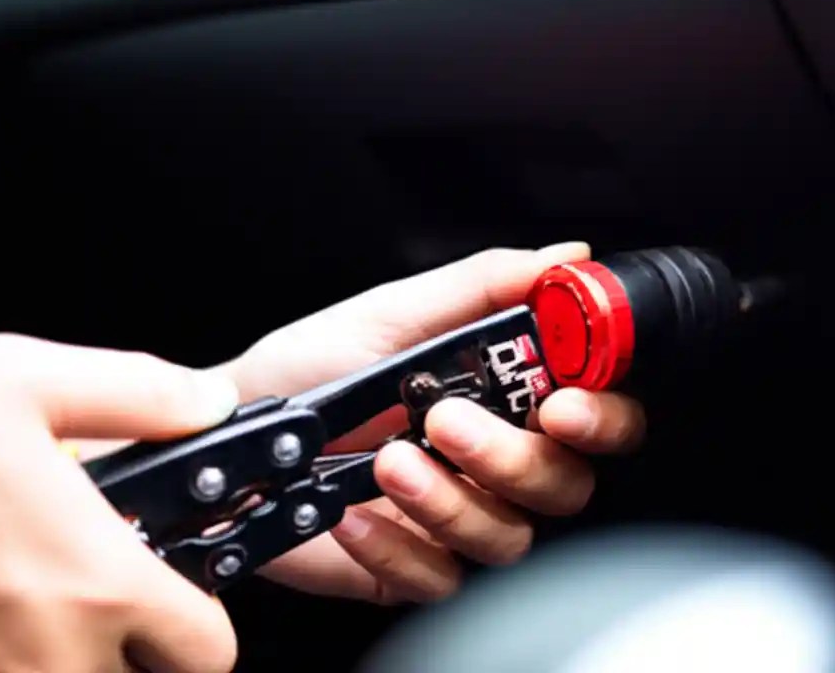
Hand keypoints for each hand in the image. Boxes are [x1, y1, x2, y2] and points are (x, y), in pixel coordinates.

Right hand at [0, 334, 241, 672]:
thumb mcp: (18, 380)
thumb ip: (138, 396)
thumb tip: (207, 406)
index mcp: (93, 585)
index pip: (208, 653)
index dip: (200, 628)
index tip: (175, 599)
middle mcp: (45, 662)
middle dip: (134, 651)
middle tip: (94, 597)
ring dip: (58, 658)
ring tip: (19, 597)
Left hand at [216, 242, 646, 603]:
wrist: (232, 436)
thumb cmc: (310, 369)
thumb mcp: (392, 312)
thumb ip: (483, 285)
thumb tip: (565, 257)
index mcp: (506, 395)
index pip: (596, 412)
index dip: (602, 413)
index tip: (565, 403)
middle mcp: (493, 461)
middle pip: (566, 483)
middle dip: (515, 457)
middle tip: (449, 421)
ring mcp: (457, 518)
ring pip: (509, 536)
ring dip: (450, 500)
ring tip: (386, 460)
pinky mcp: (412, 569)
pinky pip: (439, 578)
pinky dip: (395, 546)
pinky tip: (353, 512)